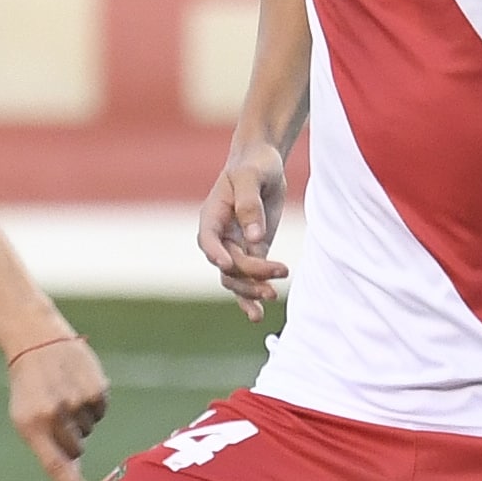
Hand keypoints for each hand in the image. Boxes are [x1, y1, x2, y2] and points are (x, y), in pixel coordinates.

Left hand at [7, 334, 110, 480]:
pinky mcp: (96, 389)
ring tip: (64, 393)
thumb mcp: (27, 417)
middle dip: (71, 438)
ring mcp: (77, 402)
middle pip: (77, 449)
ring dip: (81, 417)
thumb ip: (49, 447)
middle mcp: (55, 416)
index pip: (56, 466)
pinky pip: (101, 410)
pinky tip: (77, 384)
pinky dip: (93, 402)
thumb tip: (74, 473)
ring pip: (89, 428)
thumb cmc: (30, 387)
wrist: (36, 340)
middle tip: (57, 412)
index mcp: (32, 426)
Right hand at [198, 147, 289, 320]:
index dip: (216, 253)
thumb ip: (250, 205)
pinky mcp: (252, 252)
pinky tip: (258, 315)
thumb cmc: (254, 165)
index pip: (208, 240)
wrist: (264, 164)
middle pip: (228, 265)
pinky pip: (249, 279)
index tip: (228, 263)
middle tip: (271, 285)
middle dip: (248, 276)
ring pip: (236, 278)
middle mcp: (220, 236)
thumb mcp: (251, 176)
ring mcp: (235, 246)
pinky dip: (253, 296)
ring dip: (252, 290)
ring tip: (273, 295)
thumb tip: (255, 238)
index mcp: (212, 216)